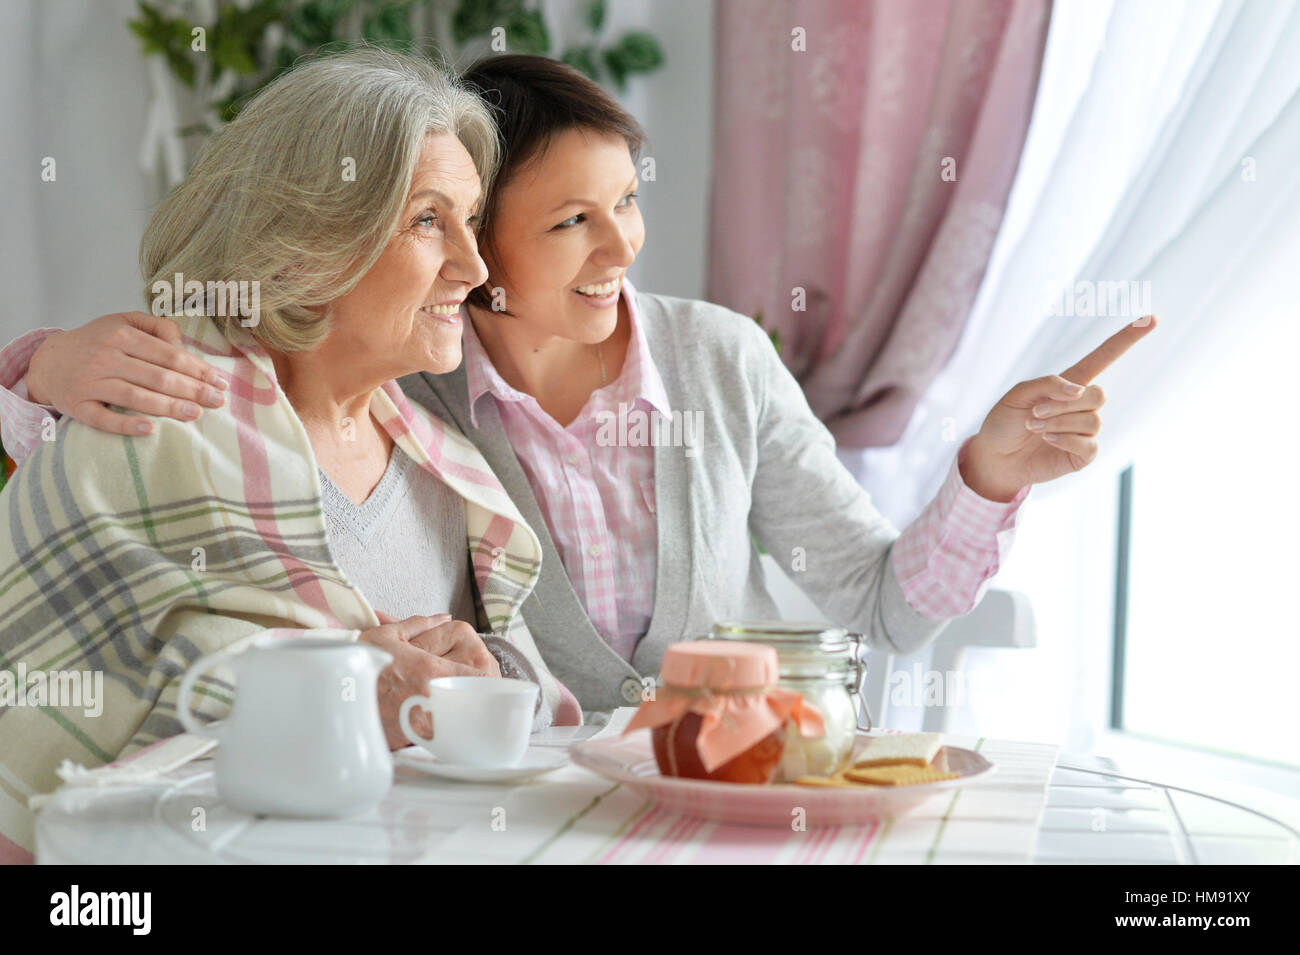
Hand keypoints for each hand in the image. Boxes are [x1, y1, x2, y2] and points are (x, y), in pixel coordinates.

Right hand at [27, 311, 228, 435]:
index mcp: (121, 336)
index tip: (220, 382)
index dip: (198, 370)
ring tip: (196, 414)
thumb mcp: (122, 322)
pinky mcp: (77, 406)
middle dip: (192, 390)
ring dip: (168, 408)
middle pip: (157, 377)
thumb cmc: (96, 342)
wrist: (47, 361)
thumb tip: (184, 346)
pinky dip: (126, 425)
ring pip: (135, 397)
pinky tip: (150, 430)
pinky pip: (104, 419)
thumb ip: (156, 327)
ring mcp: (90, 383)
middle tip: (217, 401)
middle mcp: (106, 358)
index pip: (169, 355)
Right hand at [361, 613, 500, 749]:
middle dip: (475, 696)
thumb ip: (419, 624)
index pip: (480, 677)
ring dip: (460, 712)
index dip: (483, 675)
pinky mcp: (411, 742)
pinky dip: (441, 728)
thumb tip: (443, 618)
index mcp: (430, 672)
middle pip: (475, 702)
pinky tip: (430, 717)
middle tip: (468, 690)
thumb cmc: (357, 668)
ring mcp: (422, 725)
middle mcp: (431, 700)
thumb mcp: (385, 636)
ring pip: (461, 722)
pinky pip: (440, 736)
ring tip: (450, 704)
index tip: (476, 674)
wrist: (332, 702)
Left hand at [961, 316, 1158, 500]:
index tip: (1152, 319)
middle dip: (1064, 404)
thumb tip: (1080, 390)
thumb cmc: (1004, 422)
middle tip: (1034, 414)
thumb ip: (1048, 384)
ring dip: (1059, 422)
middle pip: (1098, 395)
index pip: (1105, 357)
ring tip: (1034, 427)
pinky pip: (1089, 444)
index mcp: (1070, 383)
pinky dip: (1065, 440)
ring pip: (1092, 420)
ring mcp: (1085, 430)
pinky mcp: (1083, 454)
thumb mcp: (1018, 394)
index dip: (1127, 338)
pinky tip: (1047, 439)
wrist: (995, 457)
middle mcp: (1082, 405)